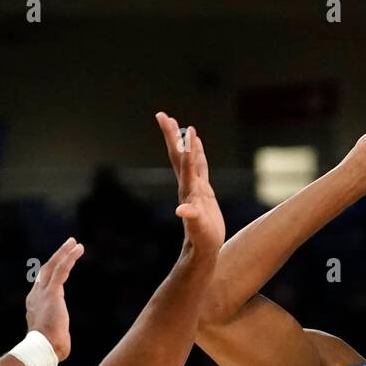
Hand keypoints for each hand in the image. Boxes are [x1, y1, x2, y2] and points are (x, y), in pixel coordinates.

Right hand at [25, 237, 83, 360]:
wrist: (43, 349)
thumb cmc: (49, 350)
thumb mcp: (53, 339)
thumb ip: (57, 334)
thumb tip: (62, 342)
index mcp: (34, 307)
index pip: (41, 286)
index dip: (48, 275)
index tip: (57, 268)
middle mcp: (35, 296)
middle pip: (44, 271)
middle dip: (55, 258)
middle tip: (65, 248)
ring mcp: (43, 293)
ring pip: (53, 266)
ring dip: (63, 253)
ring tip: (74, 242)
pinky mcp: (53, 292)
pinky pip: (62, 269)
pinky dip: (69, 257)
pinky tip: (78, 248)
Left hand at [155, 112, 224, 254]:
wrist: (203, 249)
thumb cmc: (202, 240)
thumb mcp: (198, 229)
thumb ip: (192, 218)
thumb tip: (182, 211)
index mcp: (188, 190)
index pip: (185, 163)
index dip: (184, 145)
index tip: (181, 127)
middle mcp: (188, 185)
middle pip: (178, 155)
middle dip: (171, 135)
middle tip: (163, 115)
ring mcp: (194, 187)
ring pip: (187, 158)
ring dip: (182, 140)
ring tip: (180, 123)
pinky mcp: (202, 191)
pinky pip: (199, 166)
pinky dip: (197, 152)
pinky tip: (196, 143)